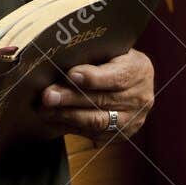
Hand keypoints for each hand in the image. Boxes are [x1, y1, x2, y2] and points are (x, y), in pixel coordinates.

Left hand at [38, 48, 153, 143]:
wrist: (128, 80)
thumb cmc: (111, 59)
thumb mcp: (107, 50)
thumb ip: (90, 56)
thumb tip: (60, 60)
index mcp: (138, 70)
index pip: (116, 77)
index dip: (92, 78)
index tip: (70, 75)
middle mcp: (140, 97)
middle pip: (102, 100)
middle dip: (71, 98)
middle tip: (47, 95)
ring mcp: (133, 120)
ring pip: (97, 121)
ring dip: (67, 116)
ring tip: (45, 110)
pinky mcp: (121, 135)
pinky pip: (93, 134)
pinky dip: (70, 127)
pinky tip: (53, 119)